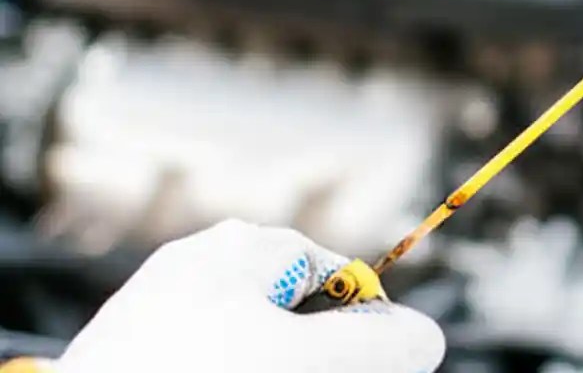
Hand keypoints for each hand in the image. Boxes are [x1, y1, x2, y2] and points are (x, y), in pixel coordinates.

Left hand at [35, 220, 444, 372]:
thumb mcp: (308, 359)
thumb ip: (379, 344)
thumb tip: (427, 337)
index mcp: (246, 246)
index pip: (338, 278)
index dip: (365, 328)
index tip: (373, 365)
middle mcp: (200, 266)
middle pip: (293, 313)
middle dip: (318, 350)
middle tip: (316, 371)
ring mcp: (160, 309)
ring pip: (247, 338)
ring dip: (277, 356)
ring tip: (270, 369)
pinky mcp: (132, 349)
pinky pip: (204, 349)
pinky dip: (226, 361)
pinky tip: (225, 370)